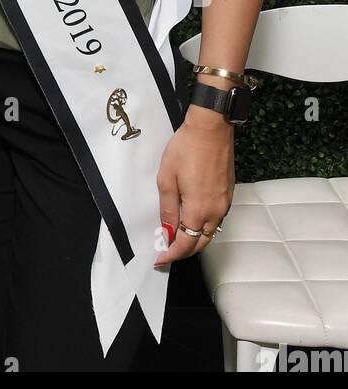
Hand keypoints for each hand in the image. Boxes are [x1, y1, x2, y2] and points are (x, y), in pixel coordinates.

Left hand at [154, 111, 234, 265]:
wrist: (211, 129)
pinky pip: (217, 218)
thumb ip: (168, 209)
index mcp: (198, 210)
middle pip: (200, 242)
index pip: (185, 244)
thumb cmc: (186, 149)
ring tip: (178, 238)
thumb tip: (167, 232)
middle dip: (184, 251)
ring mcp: (225, 202)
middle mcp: (216, 211)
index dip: (171, 254)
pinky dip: (204, 225)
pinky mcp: (229, 193)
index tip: (160, 259)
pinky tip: (193, 219)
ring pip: (210, 231)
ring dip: (195, 239)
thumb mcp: (167, 179)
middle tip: (167, 252)